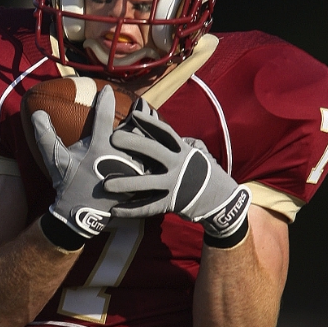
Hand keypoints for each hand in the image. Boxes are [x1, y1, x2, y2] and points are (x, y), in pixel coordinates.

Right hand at [31, 85, 142, 238]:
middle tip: (142, 103)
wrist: (81, 217)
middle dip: (140, 111)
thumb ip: (46, 135)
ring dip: (152, 127)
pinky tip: (159, 142)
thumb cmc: (68, 185)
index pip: (104, 115)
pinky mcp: (141, 180)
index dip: (106, 99)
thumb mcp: (55, 161)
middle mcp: (119, 154)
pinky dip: (157, 148)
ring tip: (153, 117)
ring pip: (148, 140)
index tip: (108, 90)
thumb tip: (36, 112)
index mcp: (99, 146)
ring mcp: (133, 167)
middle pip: (136, 125)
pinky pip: (153, 159)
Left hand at [105, 98, 250, 243]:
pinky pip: (148, 207)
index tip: (132, 115)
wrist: (222, 201)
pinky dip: (131, 210)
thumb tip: (164, 132)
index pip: (165, 133)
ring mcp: (176, 184)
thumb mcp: (197, 154)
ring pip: (147, 183)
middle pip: (154, 150)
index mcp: (184, 150)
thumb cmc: (205, 174)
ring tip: (105, 185)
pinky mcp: (173, 203)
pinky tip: (114, 211)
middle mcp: (180, 164)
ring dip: (126, 183)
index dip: (149, 123)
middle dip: (133, 143)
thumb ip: (180, 144)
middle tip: (112, 138)